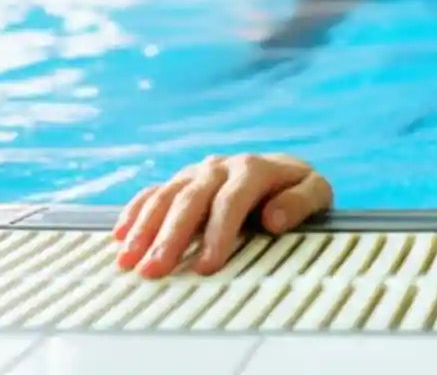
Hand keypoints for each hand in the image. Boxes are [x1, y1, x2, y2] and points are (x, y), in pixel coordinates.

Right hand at [113, 154, 332, 277]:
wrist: (284, 170)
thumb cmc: (298, 189)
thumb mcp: (316, 192)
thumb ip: (301, 202)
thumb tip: (274, 218)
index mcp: (255, 168)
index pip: (232, 201)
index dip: (218, 232)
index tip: (207, 266)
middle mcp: (221, 167)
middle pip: (191, 199)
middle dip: (171, 236)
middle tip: (155, 269)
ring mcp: (197, 172)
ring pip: (166, 196)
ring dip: (144, 228)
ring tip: (129, 262)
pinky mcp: (182, 180)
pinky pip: (153, 193)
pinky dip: (134, 212)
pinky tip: (119, 236)